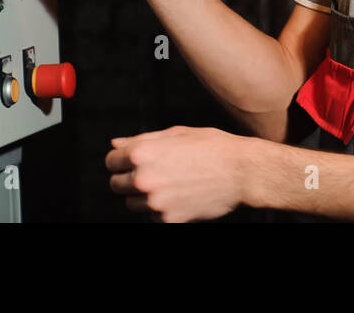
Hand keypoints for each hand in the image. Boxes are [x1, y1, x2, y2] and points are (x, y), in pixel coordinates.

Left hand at [105, 126, 249, 222]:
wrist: (242, 171)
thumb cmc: (210, 146)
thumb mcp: (175, 133)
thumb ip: (141, 140)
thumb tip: (115, 144)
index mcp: (142, 152)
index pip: (111, 161)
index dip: (121, 160)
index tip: (132, 162)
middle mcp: (143, 178)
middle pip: (116, 185)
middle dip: (128, 179)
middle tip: (151, 175)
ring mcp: (155, 202)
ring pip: (132, 204)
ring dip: (143, 197)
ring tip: (168, 185)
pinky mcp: (169, 220)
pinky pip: (153, 217)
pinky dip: (162, 210)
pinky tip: (180, 196)